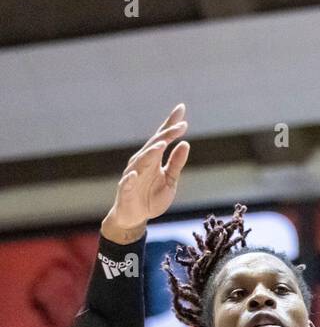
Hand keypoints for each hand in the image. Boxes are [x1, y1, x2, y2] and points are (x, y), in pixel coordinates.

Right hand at [102, 104, 189, 239]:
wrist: (134, 217)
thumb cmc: (151, 197)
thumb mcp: (170, 181)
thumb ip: (176, 164)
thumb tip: (186, 144)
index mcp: (153, 159)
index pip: (162, 137)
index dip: (171, 123)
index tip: (182, 109)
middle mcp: (142, 163)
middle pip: (154, 145)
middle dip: (167, 134)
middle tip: (181, 126)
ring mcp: (132, 175)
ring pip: (141, 160)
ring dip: (151, 152)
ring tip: (163, 143)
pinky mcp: (125, 190)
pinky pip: (127, 183)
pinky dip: (130, 178)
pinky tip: (134, 173)